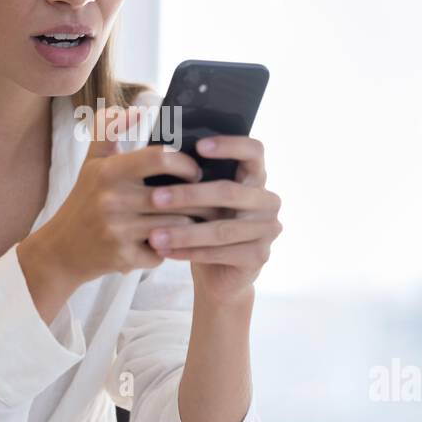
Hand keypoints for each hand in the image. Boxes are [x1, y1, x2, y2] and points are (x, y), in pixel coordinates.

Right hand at [18, 106, 208, 298]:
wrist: (61, 250)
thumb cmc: (84, 201)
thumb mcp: (92, 162)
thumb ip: (109, 129)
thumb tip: (136, 109)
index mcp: (108, 171)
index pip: (160, 157)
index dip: (185, 163)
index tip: (194, 172)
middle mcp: (112, 200)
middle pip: (175, 196)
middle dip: (199, 199)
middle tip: (210, 199)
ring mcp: (118, 230)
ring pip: (176, 226)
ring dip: (191, 224)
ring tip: (199, 220)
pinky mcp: (124, 258)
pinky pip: (164, 252)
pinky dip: (171, 249)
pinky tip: (173, 244)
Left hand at [142, 135, 281, 301]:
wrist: (218, 275)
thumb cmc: (205, 227)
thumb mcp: (202, 202)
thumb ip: (196, 181)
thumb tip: (166, 157)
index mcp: (257, 179)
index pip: (254, 151)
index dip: (230, 145)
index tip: (198, 146)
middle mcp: (268, 202)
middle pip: (229, 192)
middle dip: (188, 195)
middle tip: (154, 198)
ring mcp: (267, 230)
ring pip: (221, 229)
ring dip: (183, 232)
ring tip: (154, 235)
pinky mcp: (259, 256)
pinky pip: (220, 252)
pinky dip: (189, 252)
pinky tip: (165, 250)